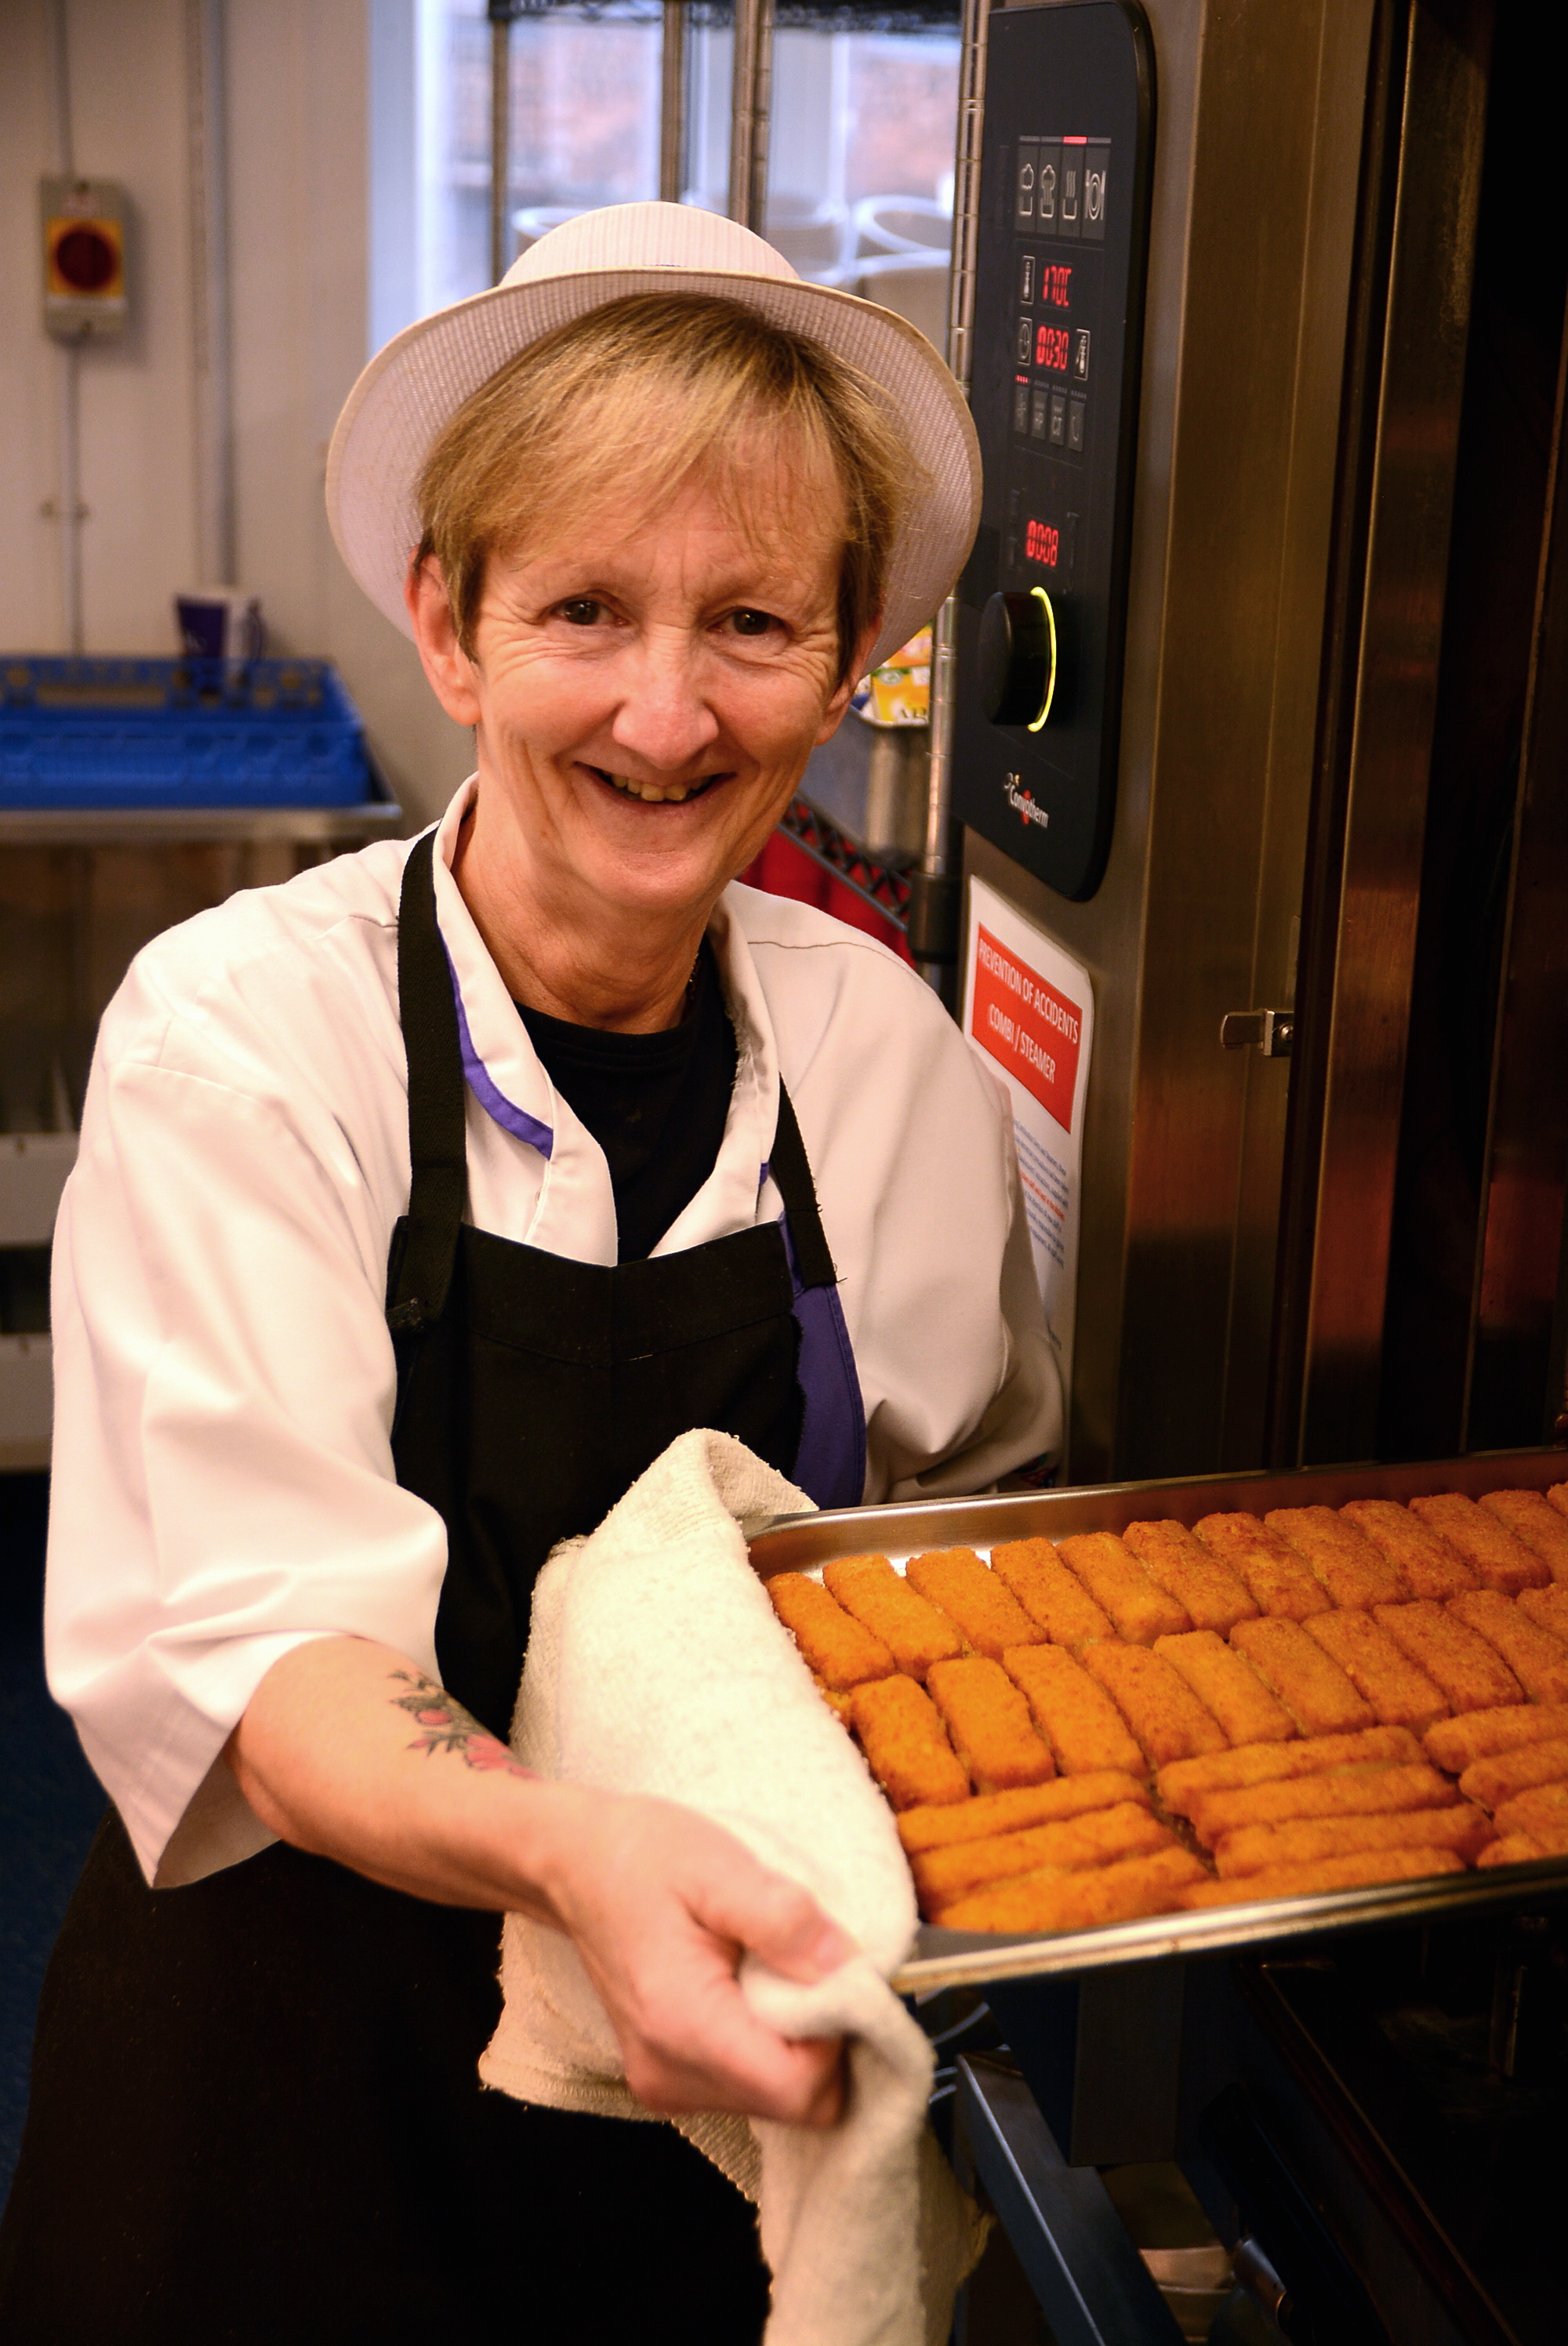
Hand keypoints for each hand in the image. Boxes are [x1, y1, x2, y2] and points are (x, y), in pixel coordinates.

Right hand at [532, 1789, 856, 2125]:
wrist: (574, 1866)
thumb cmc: (641, 1856)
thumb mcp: (718, 1866)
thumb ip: (785, 1921)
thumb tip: (852, 1968)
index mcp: (682, 2026)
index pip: (798, 2089)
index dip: (842, 2037)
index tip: (843, 1976)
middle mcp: (671, 2075)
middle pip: (795, 2105)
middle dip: (828, 2042)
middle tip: (818, 1966)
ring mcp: (666, 2085)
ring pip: (778, 2102)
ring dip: (801, 2044)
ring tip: (780, 1970)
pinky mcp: (669, 2079)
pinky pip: (750, 2088)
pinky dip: (771, 2047)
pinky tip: (757, 1990)